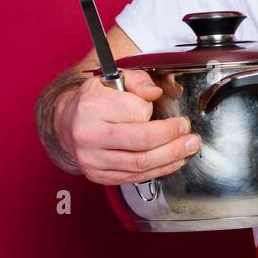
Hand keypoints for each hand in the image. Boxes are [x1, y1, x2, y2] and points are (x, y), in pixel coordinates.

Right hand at [55, 69, 200, 185]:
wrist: (68, 123)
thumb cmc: (96, 100)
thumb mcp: (114, 79)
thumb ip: (138, 81)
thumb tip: (155, 93)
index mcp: (92, 107)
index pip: (136, 111)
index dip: (152, 109)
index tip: (158, 106)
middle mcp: (89, 135)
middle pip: (141, 142)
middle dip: (172, 138)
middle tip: (189, 134)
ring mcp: (92, 160)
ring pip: (140, 164)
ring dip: (171, 157)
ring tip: (188, 148)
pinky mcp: (99, 176)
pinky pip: (135, 177)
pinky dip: (159, 170)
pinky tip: (173, 161)